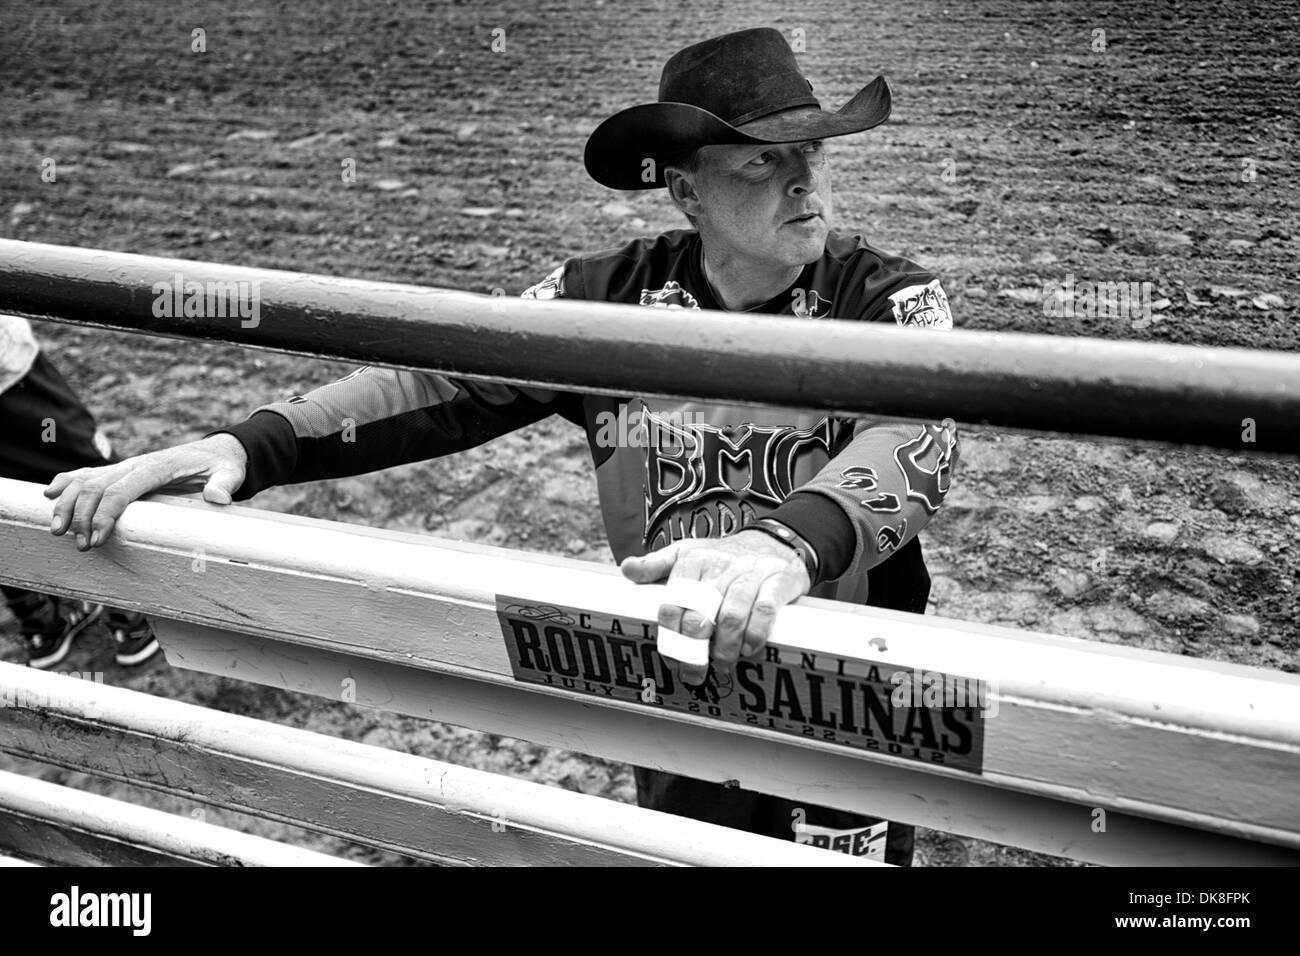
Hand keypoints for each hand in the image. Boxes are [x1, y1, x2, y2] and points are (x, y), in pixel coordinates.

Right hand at [45, 433, 248, 550]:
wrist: (218, 451)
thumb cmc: (223, 465)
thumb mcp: (231, 474)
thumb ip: (225, 485)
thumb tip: (219, 497)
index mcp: (157, 467)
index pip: (123, 490)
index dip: (106, 514)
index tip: (97, 538)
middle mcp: (136, 464)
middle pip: (96, 486)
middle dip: (80, 515)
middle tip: (79, 545)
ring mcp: (127, 466)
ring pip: (86, 480)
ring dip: (67, 504)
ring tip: (57, 531)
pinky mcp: (122, 471)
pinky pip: (88, 474)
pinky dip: (67, 482)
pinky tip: (49, 495)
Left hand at [620, 530, 811, 684]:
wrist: (773, 540)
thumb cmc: (723, 557)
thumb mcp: (687, 553)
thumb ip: (656, 564)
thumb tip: (626, 570)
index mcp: (692, 560)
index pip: (673, 601)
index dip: (671, 635)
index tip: (672, 658)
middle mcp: (720, 565)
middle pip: (700, 613)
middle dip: (694, 649)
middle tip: (694, 672)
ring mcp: (751, 572)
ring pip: (732, 615)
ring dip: (724, 648)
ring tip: (721, 666)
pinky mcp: (779, 580)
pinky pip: (765, 609)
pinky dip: (755, 634)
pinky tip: (748, 650)